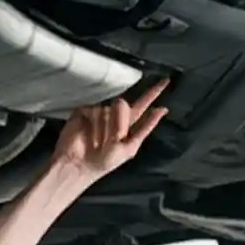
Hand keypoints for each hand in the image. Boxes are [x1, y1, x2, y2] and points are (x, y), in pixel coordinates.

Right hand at [51, 79, 170, 178]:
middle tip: (111, 139)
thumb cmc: (105, 162)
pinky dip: (92, 123)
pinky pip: (93, 109)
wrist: (78, 164)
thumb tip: (161, 109)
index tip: (166, 80)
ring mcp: (100, 111)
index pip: (143, 105)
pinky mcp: (85, 110)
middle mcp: (115, 114)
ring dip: (104, 128)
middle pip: (123, 105)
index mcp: (128, 124)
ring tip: (97, 142)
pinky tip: (87, 133)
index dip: (153, 93)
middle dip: (119, 121)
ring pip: (108, 109)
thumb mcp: (129, 148)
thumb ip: (144, 127)